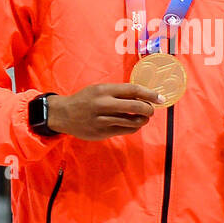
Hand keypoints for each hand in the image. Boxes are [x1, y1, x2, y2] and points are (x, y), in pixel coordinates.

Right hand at [46, 83, 160, 139]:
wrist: (63, 114)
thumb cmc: (85, 100)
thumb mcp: (99, 90)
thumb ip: (119, 92)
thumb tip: (144, 96)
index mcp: (104, 90)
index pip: (133, 90)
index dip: (150, 94)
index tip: (160, 98)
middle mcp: (104, 104)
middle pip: (137, 107)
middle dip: (149, 109)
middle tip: (151, 110)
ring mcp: (103, 119)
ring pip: (133, 121)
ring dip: (143, 120)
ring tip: (143, 117)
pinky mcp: (103, 132)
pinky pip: (127, 131)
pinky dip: (134, 127)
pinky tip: (133, 124)